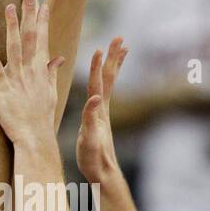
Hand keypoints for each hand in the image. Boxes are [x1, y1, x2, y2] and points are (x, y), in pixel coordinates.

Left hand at [0, 0, 63, 144]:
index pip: (43, 39)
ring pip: (14, 47)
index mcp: (41, 70)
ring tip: (9, 6)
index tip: (43, 3)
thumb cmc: (41, 116)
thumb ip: (51, 72)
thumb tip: (57, 58)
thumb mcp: (50, 92)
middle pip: (30, 37)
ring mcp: (17, 77)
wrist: (34, 136)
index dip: (42, 21)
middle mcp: (30, 70)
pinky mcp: (2, 87)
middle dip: (30, 14)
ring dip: (12, 25)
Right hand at [76, 38, 126, 182]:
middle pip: (110, 77)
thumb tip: (94, 99)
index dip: (98, 67)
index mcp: (98, 112)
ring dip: (114, 64)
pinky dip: (107, 79)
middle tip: (119, 37)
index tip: (100, 48)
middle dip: (113, 56)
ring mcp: (103, 112)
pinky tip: (106, 75)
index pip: (98, 84)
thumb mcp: (88, 140)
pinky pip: (105, 91)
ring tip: (121, 48)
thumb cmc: (94, 159)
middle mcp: (103, 108)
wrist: (103, 173)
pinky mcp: (100, 117)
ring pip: (110, 82)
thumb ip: (90, 119)